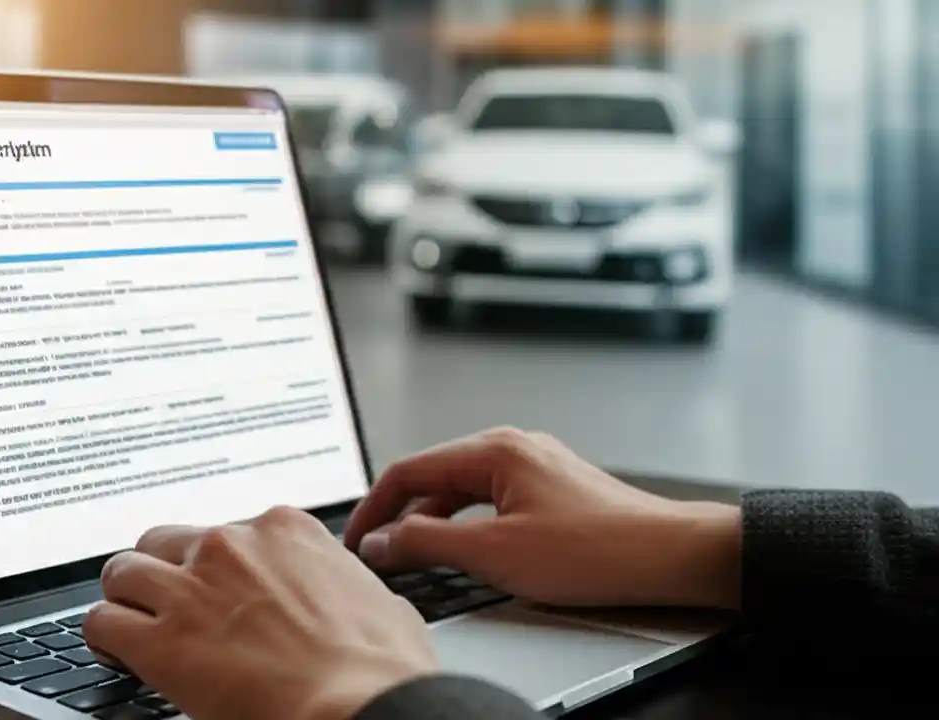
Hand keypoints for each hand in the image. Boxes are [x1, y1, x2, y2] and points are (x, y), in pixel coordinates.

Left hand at [84, 507, 436, 719]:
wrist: (360, 705)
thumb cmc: (380, 667)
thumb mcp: (378, 600)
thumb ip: (342, 584)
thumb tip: (345, 597)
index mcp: (285, 530)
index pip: (224, 531)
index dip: (213, 567)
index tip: (215, 591)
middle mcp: (232, 545)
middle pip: (164, 541)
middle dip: (163, 574)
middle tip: (169, 607)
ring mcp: (193, 587)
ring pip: (123, 571)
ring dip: (126, 600)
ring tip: (134, 627)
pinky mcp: (163, 638)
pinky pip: (101, 621)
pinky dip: (104, 638)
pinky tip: (119, 653)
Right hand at [344, 427, 741, 608]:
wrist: (669, 556)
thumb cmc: (597, 550)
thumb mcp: (494, 554)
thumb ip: (427, 543)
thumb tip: (383, 541)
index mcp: (493, 450)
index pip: (408, 470)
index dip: (372, 508)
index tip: (356, 540)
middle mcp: (512, 448)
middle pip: (434, 477)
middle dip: (400, 515)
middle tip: (378, 553)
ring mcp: (534, 467)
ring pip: (463, 491)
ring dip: (434, 522)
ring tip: (415, 558)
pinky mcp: (551, 490)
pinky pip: (490, 502)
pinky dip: (467, 526)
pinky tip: (466, 554)